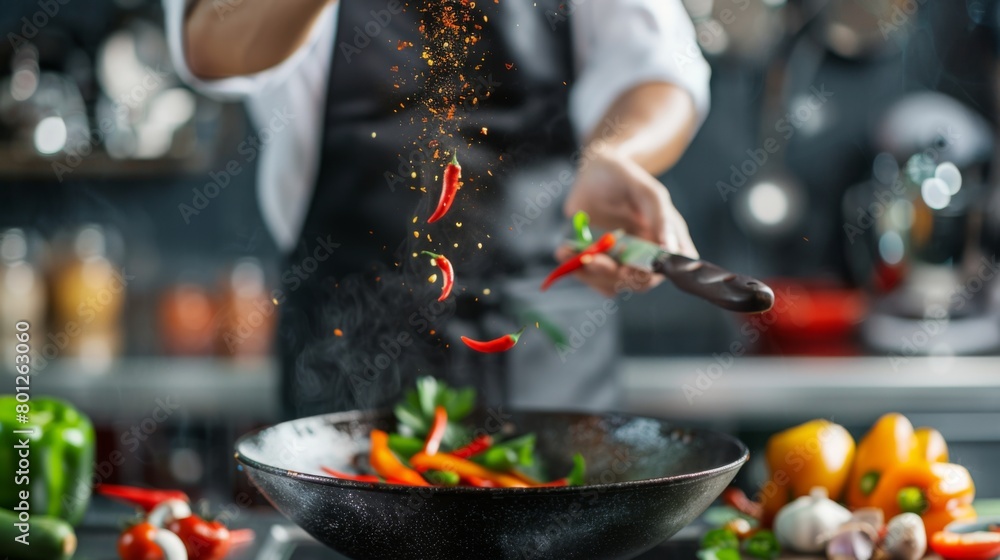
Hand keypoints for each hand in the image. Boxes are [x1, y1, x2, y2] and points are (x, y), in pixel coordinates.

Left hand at [558, 148, 697, 296]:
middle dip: (610, 273)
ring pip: (610, 284)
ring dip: (588, 273)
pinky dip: (576, 269)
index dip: (645, 274)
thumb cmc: (625, 176)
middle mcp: (648, 255)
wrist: (594, 171)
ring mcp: (622, 260)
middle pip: (634, 281)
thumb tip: (669, 247)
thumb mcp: (646, 190)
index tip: (624, 268)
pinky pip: (591, 277)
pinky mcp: (600, 260)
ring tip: (567, 252)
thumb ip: (661, 216)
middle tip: (589, 258)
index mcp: (668, 240)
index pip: (664, 270)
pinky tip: (565, 252)